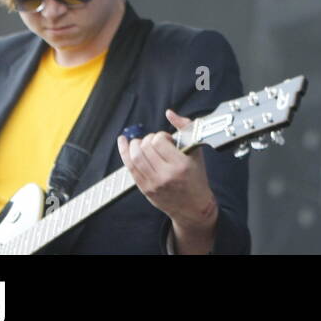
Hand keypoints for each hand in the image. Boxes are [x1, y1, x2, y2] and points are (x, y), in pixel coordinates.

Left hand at [117, 109, 217, 234]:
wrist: (194, 207)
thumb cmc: (197, 178)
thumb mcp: (196, 151)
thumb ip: (185, 128)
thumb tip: (169, 113)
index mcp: (180, 165)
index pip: (159, 141)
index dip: (161, 136)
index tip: (167, 140)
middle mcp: (165, 175)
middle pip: (145, 148)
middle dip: (148, 139)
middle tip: (155, 142)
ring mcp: (153, 183)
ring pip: (134, 157)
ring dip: (135, 145)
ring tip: (141, 143)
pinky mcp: (144, 189)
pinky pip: (129, 168)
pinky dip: (124, 153)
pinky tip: (124, 143)